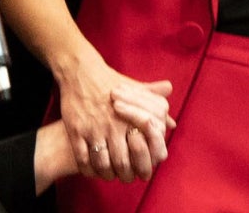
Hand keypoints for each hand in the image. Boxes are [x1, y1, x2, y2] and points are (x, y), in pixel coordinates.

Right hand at [55, 52, 172, 183]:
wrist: (81, 71)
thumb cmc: (112, 84)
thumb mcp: (137, 91)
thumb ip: (156, 109)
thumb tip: (173, 124)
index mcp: (131, 118)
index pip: (141, 152)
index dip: (142, 166)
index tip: (140, 171)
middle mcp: (113, 125)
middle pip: (122, 162)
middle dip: (124, 174)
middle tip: (124, 177)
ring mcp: (93, 129)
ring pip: (102, 164)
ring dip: (106, 173)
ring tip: (108, 174)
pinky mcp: (75, 131)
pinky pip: (82, 159)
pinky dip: (87, 169)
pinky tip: (91, 169)